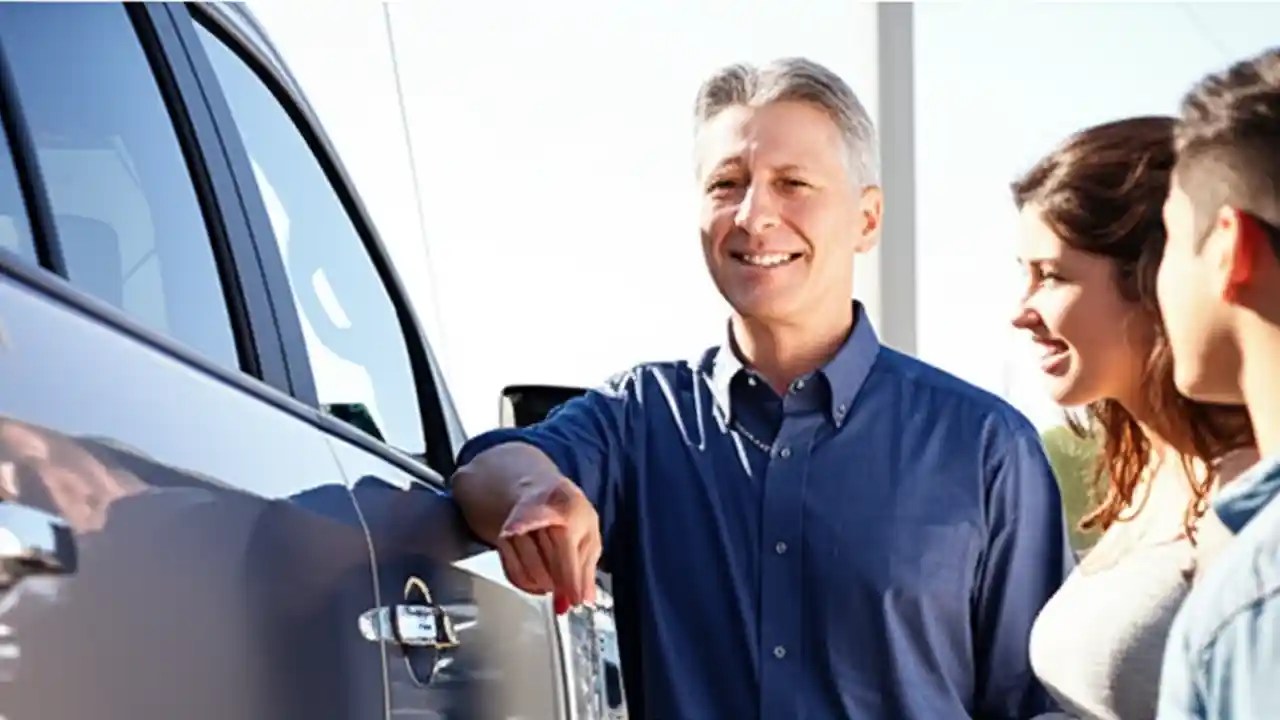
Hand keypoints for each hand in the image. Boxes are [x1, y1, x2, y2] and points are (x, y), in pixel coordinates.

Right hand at [494, 476, 600, 613]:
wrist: (537, 491)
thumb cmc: (570, 516)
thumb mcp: (589, 534)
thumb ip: (587, 568)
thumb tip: (586, 599)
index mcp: (567, 512)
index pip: (566, 553)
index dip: (571, 580)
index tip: (575, 602)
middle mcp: (538, 517)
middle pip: (546, 564)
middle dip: (558, 586)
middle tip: (567, 601)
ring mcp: (518, 527)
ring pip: (529, 571)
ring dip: (544, 586)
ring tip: (556, 587)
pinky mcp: (504, 539)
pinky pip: (514, 573)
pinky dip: (528, 585)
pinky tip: (540, 585)